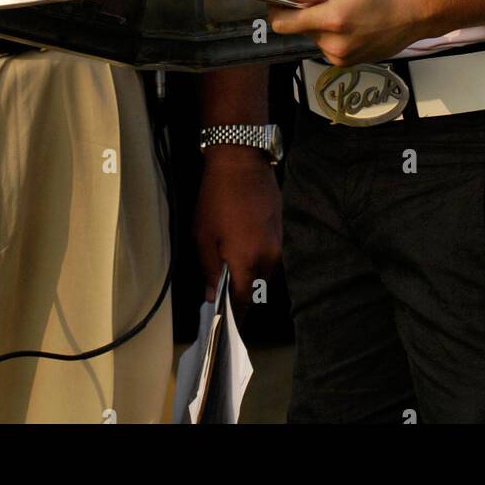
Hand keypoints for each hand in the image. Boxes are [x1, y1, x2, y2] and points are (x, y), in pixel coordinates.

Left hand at [194, 147, 281, 317]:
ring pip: (265, 271)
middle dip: (242, 295)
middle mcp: (270, 256)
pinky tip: (242, 249)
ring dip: (251, 275)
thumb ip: (209, 270)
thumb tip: (213, 297)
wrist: (241, 160)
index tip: (225, 324)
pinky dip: (257, 258)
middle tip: (224, 296)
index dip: (235, 315)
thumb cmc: (216, 198)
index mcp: (249, 261)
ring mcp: (279, 242)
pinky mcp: (281, 229)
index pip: (245, 301)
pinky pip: (270, 254)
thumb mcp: (203, 236)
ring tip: (230, 272)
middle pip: (258, 288)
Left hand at [267, 0, 433, 65]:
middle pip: (300, 30)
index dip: (278, 9)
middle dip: (306, 14)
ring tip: (345, 11)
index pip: (285, 23)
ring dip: (320, 26)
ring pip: (314, 39)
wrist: (416, 12)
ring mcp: (341, 58)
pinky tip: (352, 25)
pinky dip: (332, 36)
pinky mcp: (348, 65)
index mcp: (331, 20)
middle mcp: (333, 45)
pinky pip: (327, 48)